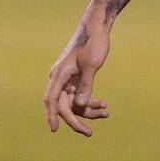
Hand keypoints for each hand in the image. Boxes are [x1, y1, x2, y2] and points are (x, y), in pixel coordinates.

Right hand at [44, 20, 110, 135]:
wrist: (96, 27)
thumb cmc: (94, 43)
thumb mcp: (92, 64)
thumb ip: (86, 85)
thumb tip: (80, 104)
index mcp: (60, 74)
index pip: (52, 99)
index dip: (52, 115)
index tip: (54, 129)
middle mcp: (60, 78)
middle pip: (64, 104)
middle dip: (77, 118)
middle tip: (90, 133)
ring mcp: (67, 79)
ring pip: (73, 102)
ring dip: (88, 110)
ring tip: (106, 112)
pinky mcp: (75, 78)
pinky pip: (79, 95)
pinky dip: (90, 101)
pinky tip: (104, 106)